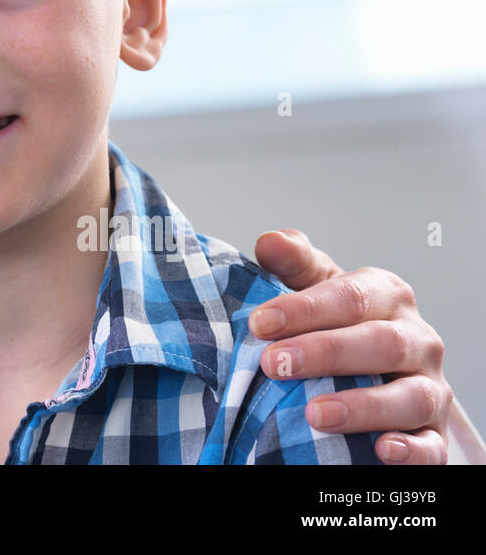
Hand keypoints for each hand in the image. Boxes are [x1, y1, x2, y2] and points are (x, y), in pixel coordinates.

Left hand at [250, 228, 448, 464]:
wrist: (378, 371)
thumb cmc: (340, 323)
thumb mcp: (318, 287)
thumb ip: (295, 264)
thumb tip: (270, 241)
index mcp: (388, 296)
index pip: (349, 296)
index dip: (303, 309)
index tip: (258, 323)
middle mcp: (417, 340)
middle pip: (381, 343)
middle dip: (325, 354)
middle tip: (274, 365)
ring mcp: (430, 388)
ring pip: (411, 397)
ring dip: (363, 407)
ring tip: (313, 414)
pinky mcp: (435, 433)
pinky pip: (432, 446)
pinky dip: (411, 451)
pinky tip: (380, 450)